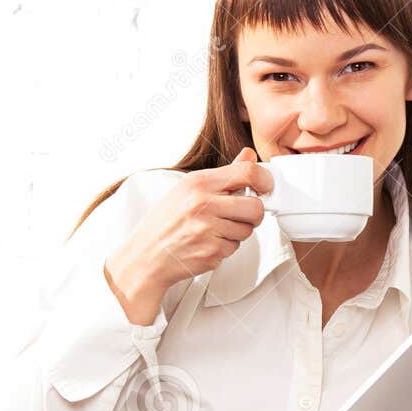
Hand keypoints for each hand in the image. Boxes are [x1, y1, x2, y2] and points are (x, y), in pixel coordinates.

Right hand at [104, 147, 272, 323]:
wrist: (145, 255)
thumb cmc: (166, 221)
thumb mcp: (189, 188)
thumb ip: (224, 174)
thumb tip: (248, 155)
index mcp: (198, 182)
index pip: (247, 172)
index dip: (264, 180)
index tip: (266, 186)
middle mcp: (203, 204)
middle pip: (255, 206)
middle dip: (253, 213)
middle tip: (242, 215)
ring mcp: (207, 229)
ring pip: (247, 230)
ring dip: (237, 232)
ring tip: (215, 229)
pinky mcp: (211, 251)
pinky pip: (235, 247)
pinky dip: (226, 247)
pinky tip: (207, 242)